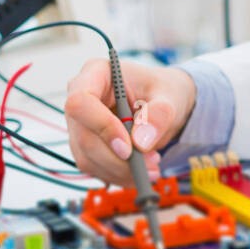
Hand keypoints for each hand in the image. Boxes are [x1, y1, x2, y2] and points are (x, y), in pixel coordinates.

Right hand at [64, 59, 196, 185]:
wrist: (164, 104)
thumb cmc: (162, 90)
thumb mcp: (169, 97)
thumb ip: (158, 115)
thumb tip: (140, 142)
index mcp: (96, 74)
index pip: (81, 102)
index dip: (101, 126)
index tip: (128, 147)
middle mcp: (81, 98)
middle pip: (83, 136)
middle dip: (117, 159)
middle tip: (150, 164)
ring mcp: (80, 124)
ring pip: (87, 157)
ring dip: (120, 170)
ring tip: (151, 167)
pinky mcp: (86, 145)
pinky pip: (94, 167)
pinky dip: (118, 175)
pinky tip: (140, 170)